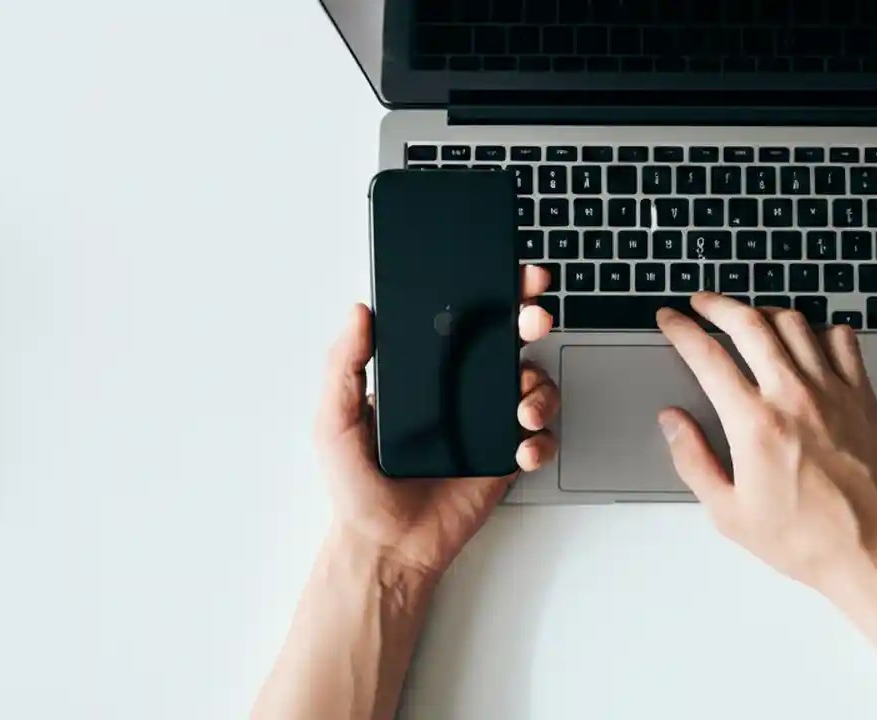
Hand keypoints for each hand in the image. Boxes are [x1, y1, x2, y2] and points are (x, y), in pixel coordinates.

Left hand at [315, 265, 558, 579]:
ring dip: (540, 389)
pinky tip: (521, 450)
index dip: (493, 293)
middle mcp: (463, 391)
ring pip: (535, 386)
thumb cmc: (357, 487)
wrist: (386, 547)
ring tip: (522, 410)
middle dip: (531, 320)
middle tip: (535, 319)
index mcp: (426, 372)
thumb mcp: (335, 420)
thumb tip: (358, 312)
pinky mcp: (505, 460)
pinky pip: (540, 439)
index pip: (464, 320)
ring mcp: (488, 424)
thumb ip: (344, 366)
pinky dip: (541, 441)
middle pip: (510, 342)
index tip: (512, 276)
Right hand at [656, 293, 876, 597]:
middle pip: (749, 324)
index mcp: (755, 425)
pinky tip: (808, 339)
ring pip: (794, 323)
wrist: (872, 551)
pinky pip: (842, 340)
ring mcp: (833, 392)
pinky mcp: (863, 398)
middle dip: (717, 305)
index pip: (707, 357)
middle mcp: (793, 397)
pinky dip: (819, 329)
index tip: (670, 320)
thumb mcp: (729, 512)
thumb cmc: (805, 540)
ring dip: (764, 311)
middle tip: (702, 303)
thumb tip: (672, 421)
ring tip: (748, 316)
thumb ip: (693, 459)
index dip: (682, 331)